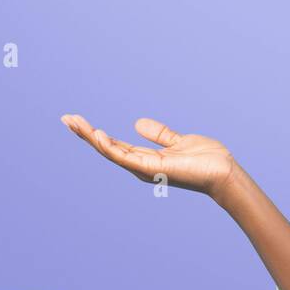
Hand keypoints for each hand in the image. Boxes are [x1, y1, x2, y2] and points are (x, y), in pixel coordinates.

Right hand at [60, 113, 238, 198]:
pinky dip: (109, 146)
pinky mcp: (152, 169)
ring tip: (74, 123)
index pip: (115, 145)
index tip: (78, 120)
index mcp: (147, 159)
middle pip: (107, 149)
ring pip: (110, 152)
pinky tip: (97, 134)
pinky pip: (125, 157)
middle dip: (86, 135)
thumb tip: (137, 122)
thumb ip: (159, 134)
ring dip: (91, 138)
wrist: (224, 171)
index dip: (96, 134)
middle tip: (66, 119)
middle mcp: (141, 166)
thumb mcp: (178, 140)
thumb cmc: (206, 159)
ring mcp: (145, 169)